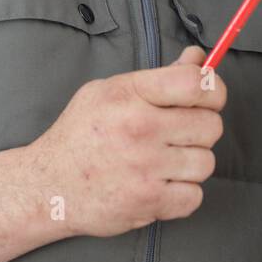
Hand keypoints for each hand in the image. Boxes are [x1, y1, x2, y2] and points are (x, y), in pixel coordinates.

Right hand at [29, 45, 225, 237]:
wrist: (48, 185)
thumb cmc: (80, 135)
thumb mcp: (110, 91)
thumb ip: (159, 77)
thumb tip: (198, 59)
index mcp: (129, 94)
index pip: (196, 84)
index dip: (213, 89)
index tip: (207, 97)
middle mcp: (139, 129)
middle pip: (210, 125)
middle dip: (200, 129)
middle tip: (178, 134)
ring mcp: (145, 168)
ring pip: (206, 162)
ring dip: (190, 164)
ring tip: (164, 162)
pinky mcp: (149, 202)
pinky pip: (195, 196)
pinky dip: (182, 194)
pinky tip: (160, 184)